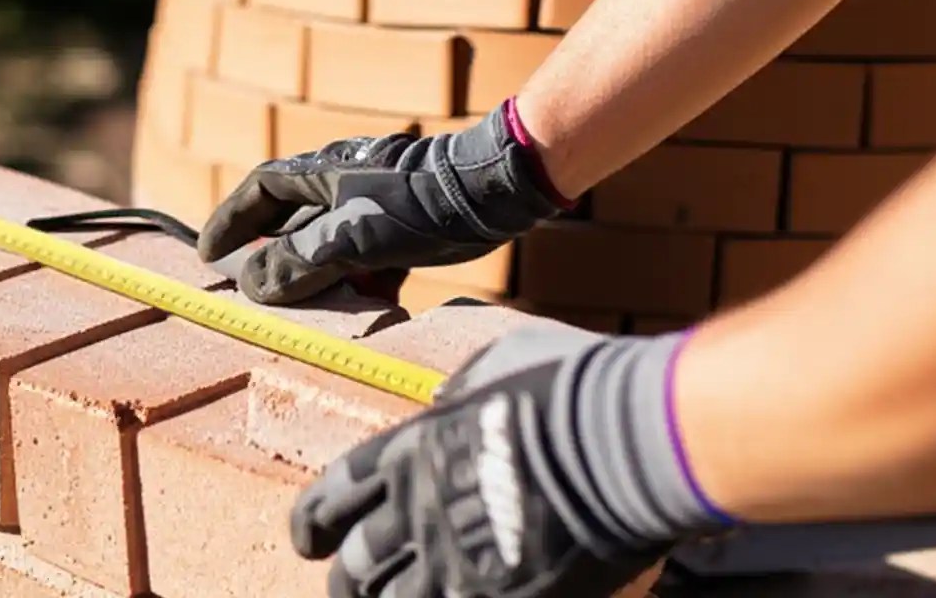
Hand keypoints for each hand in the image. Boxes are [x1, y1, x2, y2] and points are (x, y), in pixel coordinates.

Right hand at [197, 99, 566, 304]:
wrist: (493, 193)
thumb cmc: (419, 205)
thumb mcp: (350, 238)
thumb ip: (298, 263)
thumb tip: (253, 286)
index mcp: (320, 174)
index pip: (258, 192)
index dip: (230, 222)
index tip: (207, 253)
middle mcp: (342, 184)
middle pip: (290, 222)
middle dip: (271, 257)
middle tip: (249, 289)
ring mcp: (374, 204)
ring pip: (329, 245)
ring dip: (317, 276)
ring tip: (306, 309)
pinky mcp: (405, 227)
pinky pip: (366, 258)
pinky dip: (361, 282)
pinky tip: (369, 302)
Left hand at [290, 324, 727, 597]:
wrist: (629, 442)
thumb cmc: (572, 387)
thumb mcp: (501, 361)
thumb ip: (463, 386)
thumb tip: (446, 396)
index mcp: (412, 448)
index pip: (336, 493)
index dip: (313, 521)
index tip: (305, 540)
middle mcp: (420, 508)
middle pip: (357, 561)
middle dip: (345, 578)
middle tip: (345, 586)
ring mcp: (459, 559)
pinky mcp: (500, 595)